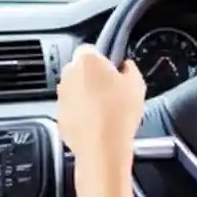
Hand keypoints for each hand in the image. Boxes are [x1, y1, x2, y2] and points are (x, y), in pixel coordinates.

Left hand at [56, 44, 145, 172]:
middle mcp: (69, 75)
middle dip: (93, 77)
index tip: (114, 71)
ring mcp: (61, 96)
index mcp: (87, 60)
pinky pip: (72, 109)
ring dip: (87, 96)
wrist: (102, 148)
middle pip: (81, 69)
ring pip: (75, 90)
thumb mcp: (137, 84)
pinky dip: (81, 114)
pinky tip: (98, 124)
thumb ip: (129, 68)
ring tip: (107, 111)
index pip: (91, 49)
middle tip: (113, 91)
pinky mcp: (59, 116)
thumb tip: (126, 67)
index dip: (104, 60)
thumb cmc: (119, 113)